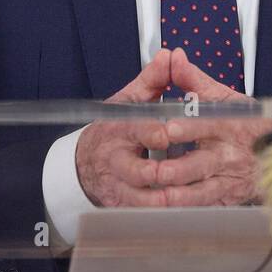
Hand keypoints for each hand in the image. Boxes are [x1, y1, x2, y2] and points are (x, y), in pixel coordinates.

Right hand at [76, 49, 171, 207]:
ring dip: (162, 201)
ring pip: (139, 199)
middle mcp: (118, 159)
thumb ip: (153, 79)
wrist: (86, 162)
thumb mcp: (130, 100)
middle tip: (173, 174)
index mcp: (121, 129)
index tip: (168, 134)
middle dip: (154, 173)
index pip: (136, 129)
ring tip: (184, 199)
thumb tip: (169, 55)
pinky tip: (180, 213)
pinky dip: (160, 216)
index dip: (152, 133)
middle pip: (136, 171)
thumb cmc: (115, 128)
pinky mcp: (122, 206)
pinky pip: (142, 215)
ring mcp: (119, 186)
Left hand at [156, 49, 271, 205]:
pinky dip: (188, 208)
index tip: (170, 128)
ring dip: (180, 194)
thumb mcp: (224, 97)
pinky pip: (207, 206)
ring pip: (203, 190)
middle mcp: (228, 154)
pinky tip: (170, 207)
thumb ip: (194, 79)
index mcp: (228, 124)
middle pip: (202, 163)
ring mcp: (228, 178)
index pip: (207, 124)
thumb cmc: (248, 124)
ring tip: (161, 194)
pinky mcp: (227, 197)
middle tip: (158, 170)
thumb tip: (174, 58)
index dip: (189, 127)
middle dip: (179, 168)